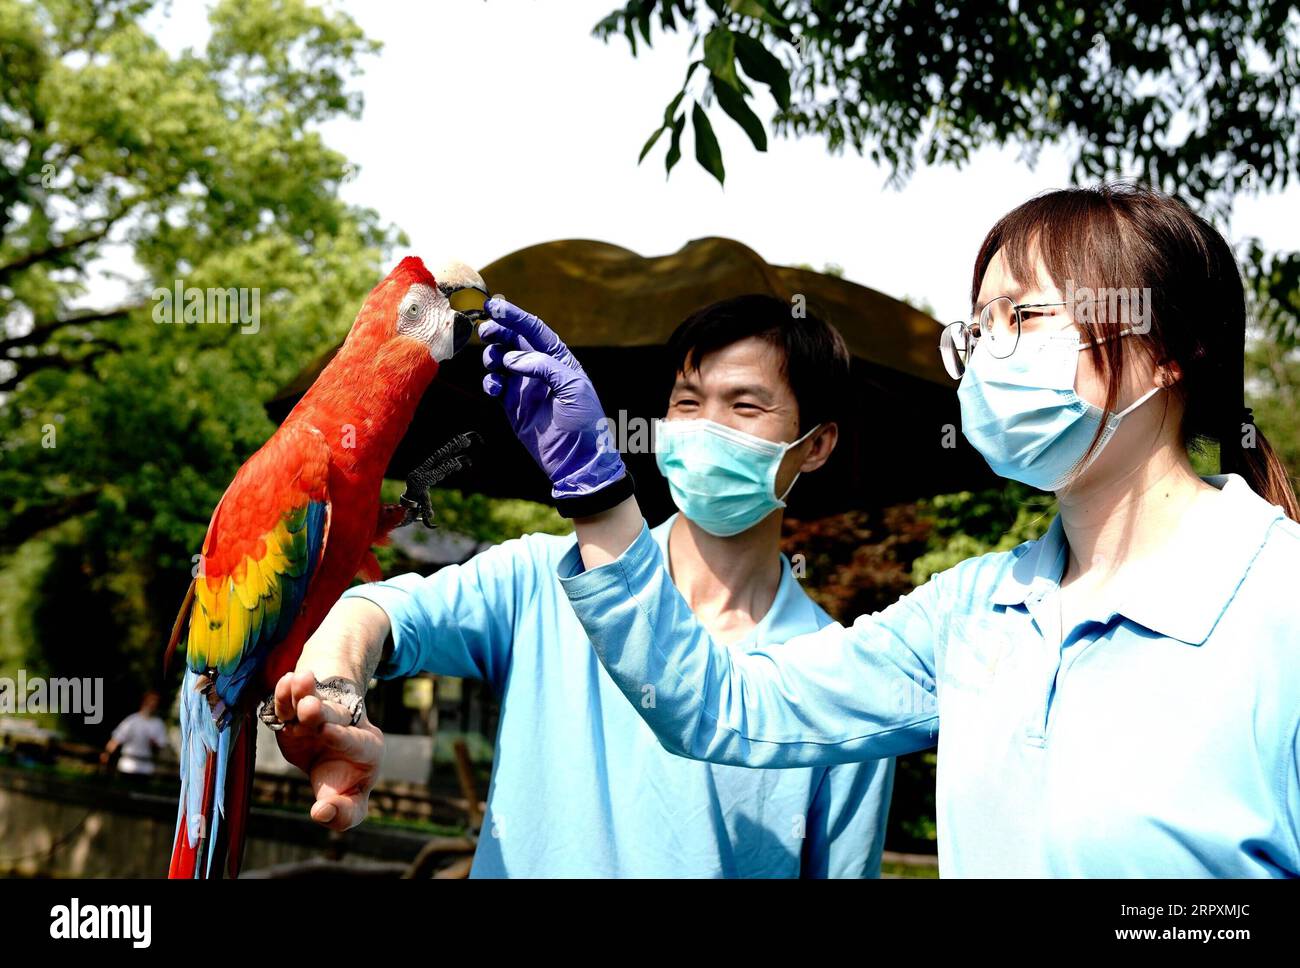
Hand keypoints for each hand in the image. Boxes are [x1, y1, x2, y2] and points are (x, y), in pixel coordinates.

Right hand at [271, 669, 382, 830]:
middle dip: (321, 712)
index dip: (341, 737)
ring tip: (298, 678)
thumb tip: (321, 813)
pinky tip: (285, 680)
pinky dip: (286, 693)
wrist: (330, 757)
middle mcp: (345, 727)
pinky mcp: (296, 715)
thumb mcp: (349, 803)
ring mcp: (320, 717)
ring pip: (314, 700)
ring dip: (305, 692)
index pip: (355, 742)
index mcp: (367, 748)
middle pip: (335, 716)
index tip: (326, 732)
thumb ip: (343, 814)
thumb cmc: (342, 785)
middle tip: (309, 707)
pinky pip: (291, 701)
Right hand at [480, 296, 626, 502]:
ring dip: (493, 357)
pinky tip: (495, 388)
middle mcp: (540, 368)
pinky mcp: (512, 405)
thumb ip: (544, 367)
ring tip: (496, 365)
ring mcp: (525, 386)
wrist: (577, 460)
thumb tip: (512, 358)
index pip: (534, 330)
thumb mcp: (573, 388)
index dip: (515, 316)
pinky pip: (495, 385)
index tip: (494, 306)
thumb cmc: (584, 422)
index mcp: (559, 359)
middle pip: (513, 340)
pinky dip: (490, 382)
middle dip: (498, 332)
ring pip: (500, 360)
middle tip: (486, 331)